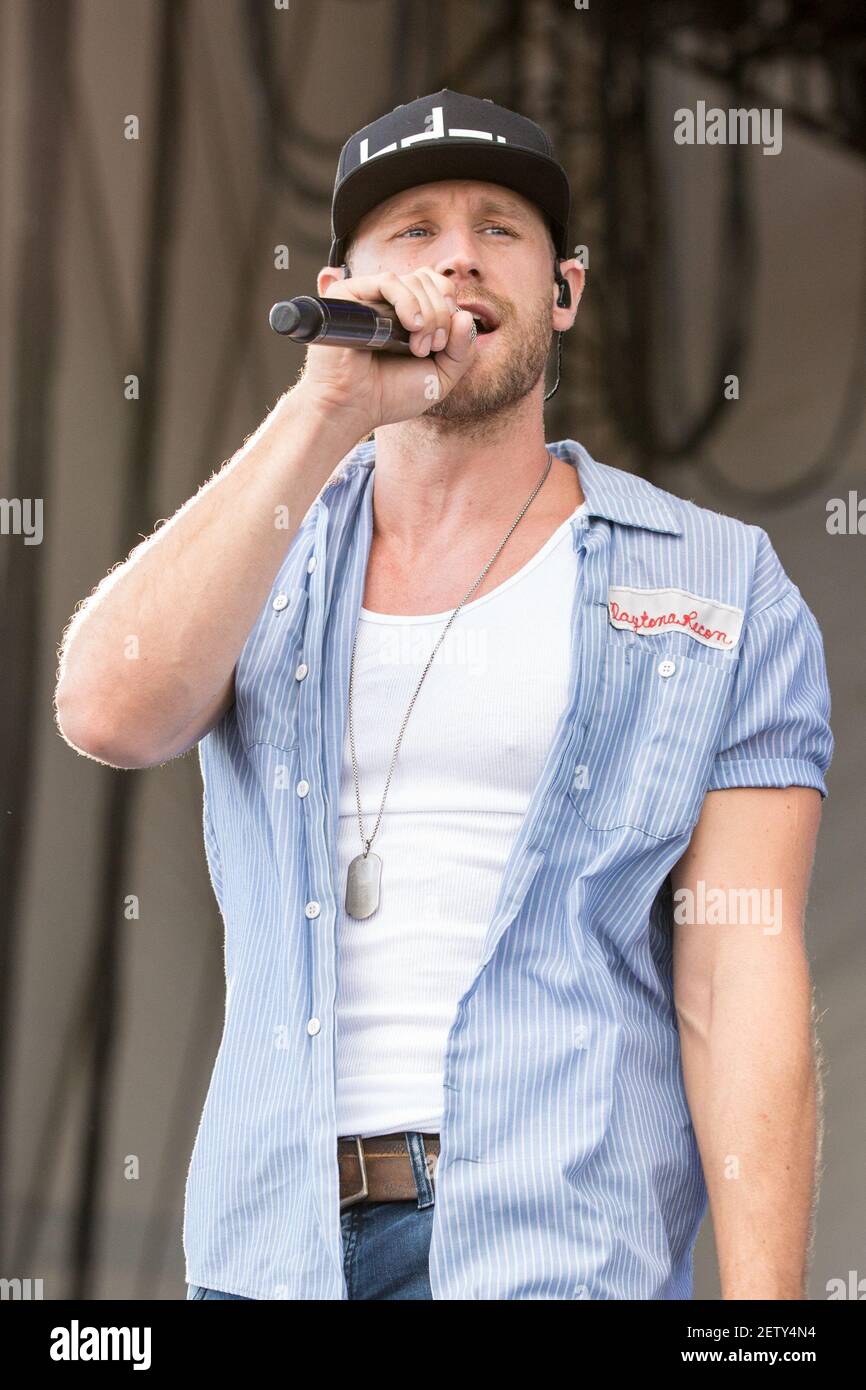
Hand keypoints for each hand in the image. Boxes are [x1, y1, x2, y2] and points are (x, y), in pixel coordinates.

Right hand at [297, 268, 477, 433]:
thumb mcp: (440, 377)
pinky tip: (412, 326)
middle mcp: (389, 301)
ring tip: (418, 347)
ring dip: (429, 314)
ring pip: (414, 280)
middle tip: (431, 348)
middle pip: (430, 281)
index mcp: (409, 312)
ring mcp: (370, 296)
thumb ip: (462, 351)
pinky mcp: (350, 295)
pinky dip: (408, 301)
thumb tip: (466, 316)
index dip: (450, 309)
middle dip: (442, 315)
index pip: (439, 287)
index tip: (443, 345)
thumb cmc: (389, 395)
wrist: (353, 408)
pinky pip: (388, 281)